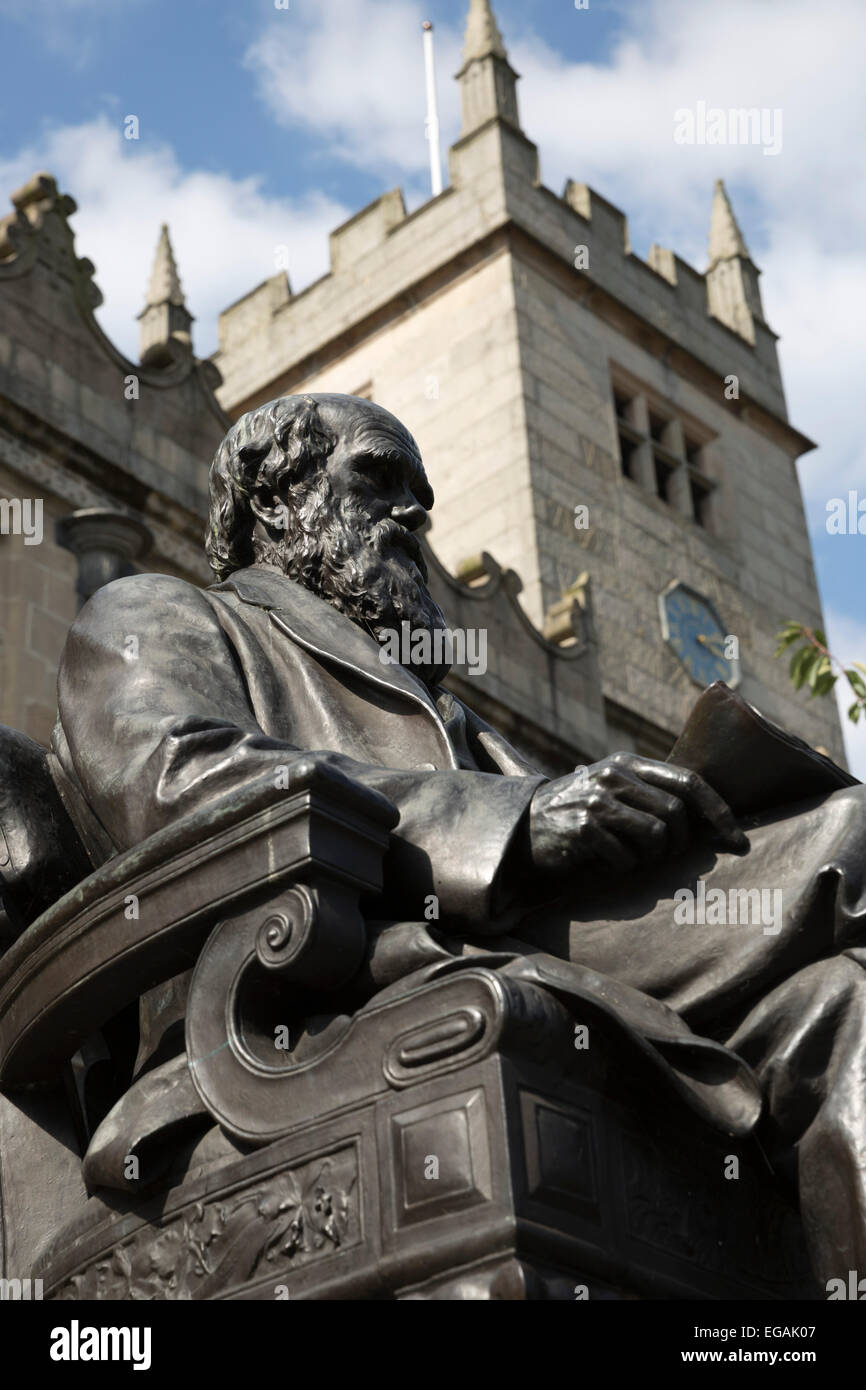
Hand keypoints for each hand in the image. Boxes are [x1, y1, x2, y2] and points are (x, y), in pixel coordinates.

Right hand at [528, 751, 746, 875]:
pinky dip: (618, 868)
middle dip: (676, 844)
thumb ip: (652, 796)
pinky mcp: (584, 829)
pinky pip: (626, 860)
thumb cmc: (577, 814)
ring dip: (647, 858)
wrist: (520, 827)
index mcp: (627, 764)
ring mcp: (598, 801)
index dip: (719, 813)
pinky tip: (598, 860)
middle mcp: (614, 776)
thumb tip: (713, 824)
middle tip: (656, 853)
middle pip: (677, 815)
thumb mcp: (613, 791)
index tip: (738, 841)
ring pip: (656, 838)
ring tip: (622, 854)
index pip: (689, 782)